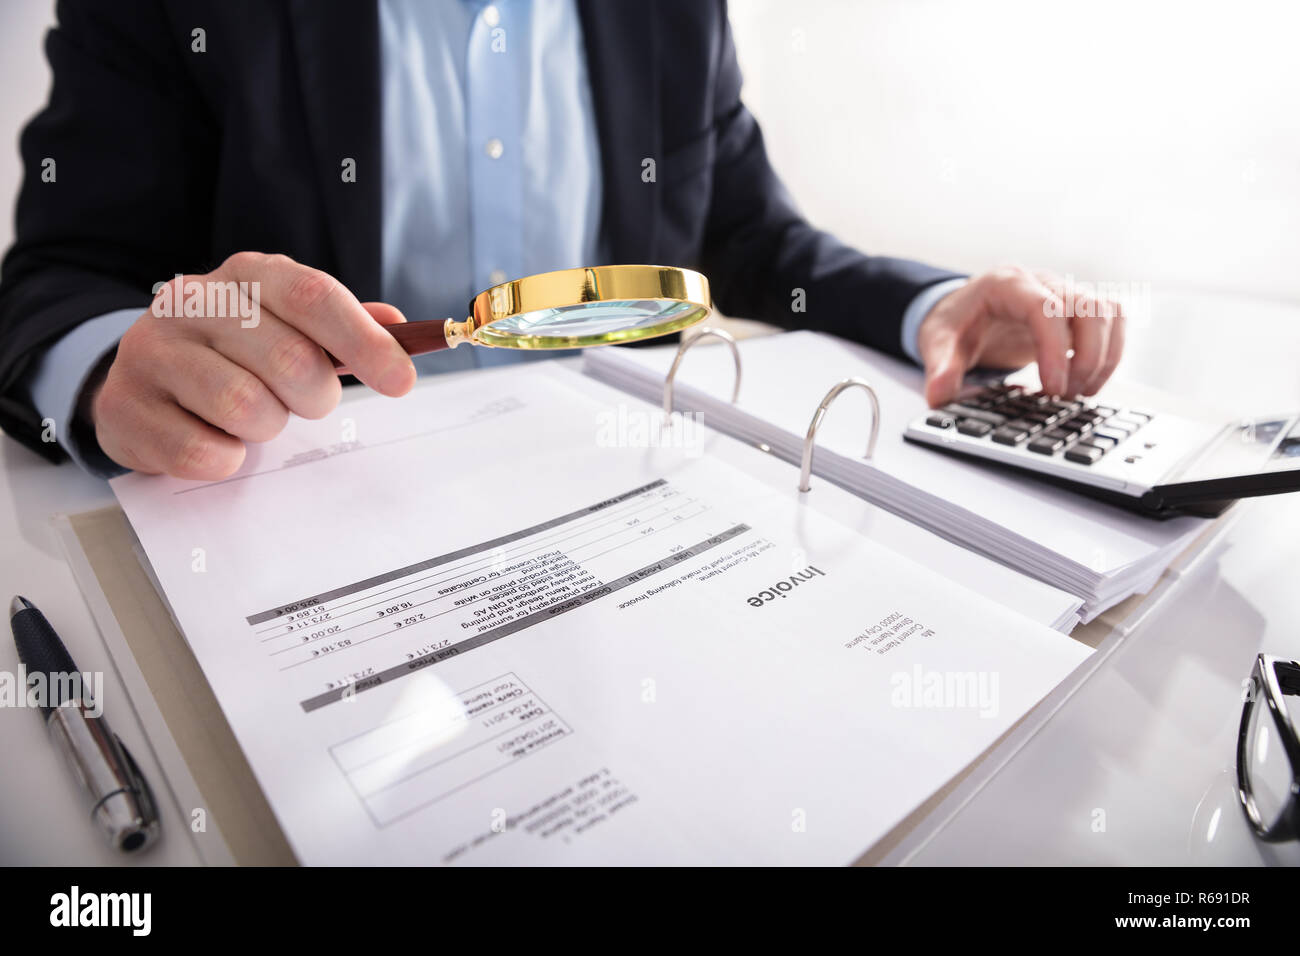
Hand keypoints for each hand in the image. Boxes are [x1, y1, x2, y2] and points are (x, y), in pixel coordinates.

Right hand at [90, 252, 416, 478]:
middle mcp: (193, 301)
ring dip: (267, 427)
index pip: (314, 297)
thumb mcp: (290, 326)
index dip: (365, 342)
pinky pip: (201, 452)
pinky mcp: (125, 408)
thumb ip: (344, 327)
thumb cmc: (236, 354)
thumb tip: (398, 328)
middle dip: (315, 395)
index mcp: (247, 275)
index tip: (402, 381)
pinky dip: (225, 459)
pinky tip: (217, 440)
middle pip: (289, 357)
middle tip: (306, 402)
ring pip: (244, 407)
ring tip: (255, 417)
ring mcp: (151, 351)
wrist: (143, 381)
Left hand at [917, 266, 1124, 407]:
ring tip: (1079, 393)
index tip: (1052, 388)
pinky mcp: (1077, 310)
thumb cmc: (955, 322)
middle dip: (1086, 357)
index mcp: (1007, 284)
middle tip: (1065, 396)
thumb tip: (939, 395)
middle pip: (1088, 307)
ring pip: (1108, 313)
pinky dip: (1111, 352)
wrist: (964, 310)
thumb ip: (940, 368)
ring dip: (1104, 356)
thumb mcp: (937, 343)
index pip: (1044, 308)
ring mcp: (1064, 293)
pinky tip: (1089, 381)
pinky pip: (1112, 322)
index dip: (1054, 349)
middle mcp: (1042, 282)